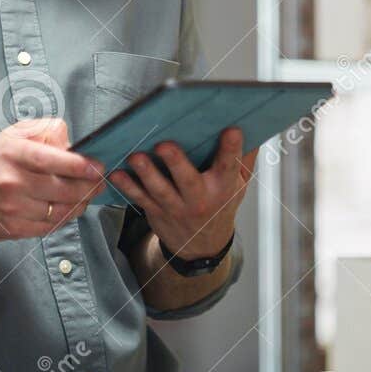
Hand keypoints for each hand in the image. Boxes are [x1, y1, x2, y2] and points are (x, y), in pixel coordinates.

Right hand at [0, 117, 104, 240]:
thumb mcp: (11, 135)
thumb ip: (44, 131)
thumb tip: (71, 143)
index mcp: (12, 153)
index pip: (53, 160)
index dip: (81, 166)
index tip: (98, 167)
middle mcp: (11, 181)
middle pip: (63, 189)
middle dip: (89, 187)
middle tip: (99, 183)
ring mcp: (12, 208)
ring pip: (60, 210)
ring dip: (80, 204)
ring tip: (87, 195)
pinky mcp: (13, 229)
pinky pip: (50, 226)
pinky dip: (65, 218)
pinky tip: (70, 209)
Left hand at [109, 127, 254, 259]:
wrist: (202, 247)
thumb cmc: (221, 205)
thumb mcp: (240, 185)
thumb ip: (245, 158)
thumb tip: (254, 125)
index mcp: (224, 187)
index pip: (230, 166)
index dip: (231, 149)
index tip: (231, 129)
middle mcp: (201, 199)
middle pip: (188, 181)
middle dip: (176, 163)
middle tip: (164, 145)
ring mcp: (176, 208)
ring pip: (160, 191)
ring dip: (146, 174)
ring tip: (136, 157)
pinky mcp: (157, 212)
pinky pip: (140, 199)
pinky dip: (127, 187)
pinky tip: (116, 174)